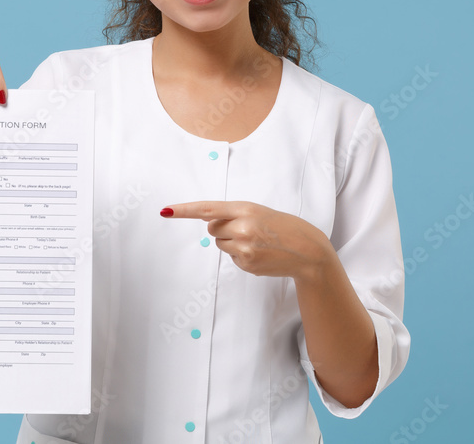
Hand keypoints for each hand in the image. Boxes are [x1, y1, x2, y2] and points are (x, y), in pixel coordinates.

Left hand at [162, 201, 334, 280]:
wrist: (307, 251)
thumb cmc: (283, 227)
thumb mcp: (259, 212)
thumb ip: (234, 214)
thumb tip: (209, 222)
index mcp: (245, 209)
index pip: (207, 209)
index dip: (184, 210)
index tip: (166, 210)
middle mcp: (242, 227)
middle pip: (211, 229)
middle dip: (222, 229)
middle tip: (246, 230)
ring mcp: (244, 248)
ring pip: (220, 244)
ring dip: (231, 242)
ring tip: (256, 242)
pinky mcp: (247, 264)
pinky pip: (231, 258)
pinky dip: (241, 256)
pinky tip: (260, 253)